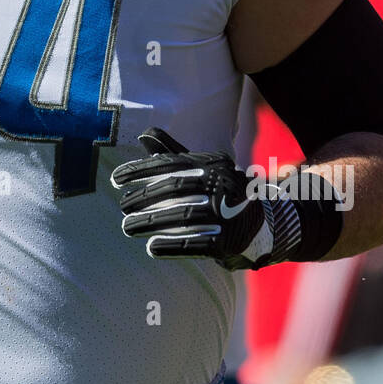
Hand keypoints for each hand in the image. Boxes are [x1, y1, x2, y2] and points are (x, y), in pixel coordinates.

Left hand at [110, 127, 295, 269]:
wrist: (267, 223)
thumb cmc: (223, 192)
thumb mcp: (203, 168)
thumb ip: (174, 153)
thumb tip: (143, 134)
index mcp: (213, 163)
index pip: (171, 163)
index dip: (141, 170)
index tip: (115, 179)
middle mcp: (222, 183)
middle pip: (175, 188)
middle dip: (143, 197)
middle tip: (121, 207)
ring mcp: (228, 212)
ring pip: (182, 215)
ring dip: (151, 222)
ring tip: (127, 227)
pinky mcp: (230, 240)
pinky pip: (196, 243)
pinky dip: (172, 246)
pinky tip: (151, 248)